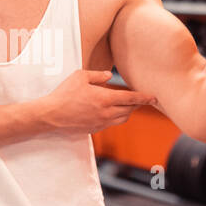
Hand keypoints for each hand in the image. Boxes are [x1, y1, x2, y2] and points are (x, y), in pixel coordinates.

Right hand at [37, 69, 158, 134]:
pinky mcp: (94, 129)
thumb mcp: (80, 76)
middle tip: (139, 98)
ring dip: (127, 111)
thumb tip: (109, 76)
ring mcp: (101, 123)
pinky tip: (110, 111)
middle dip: (136, 104)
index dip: (144, 98)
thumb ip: (97, 75)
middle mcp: (106, 113)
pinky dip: (115, 117)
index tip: (154, 97)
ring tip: (126, 105)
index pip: (131, 98)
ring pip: (122, 119)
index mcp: (105, 99)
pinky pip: (111, 124)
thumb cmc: (64, 94)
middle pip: (130, 110)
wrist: (51, 115)